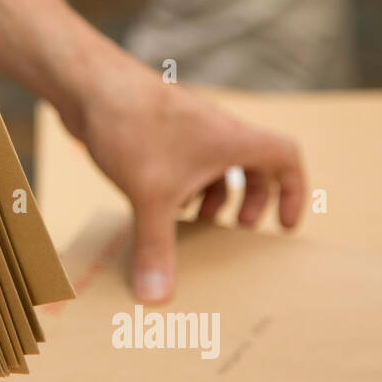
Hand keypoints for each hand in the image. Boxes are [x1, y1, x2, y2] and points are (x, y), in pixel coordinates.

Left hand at [59, 53, 305, 303]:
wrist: (88, 84)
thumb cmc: (132, 127)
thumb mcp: (150, 196)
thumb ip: (156, 247)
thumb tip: (155, 297)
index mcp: (231, 139)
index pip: (286, 157)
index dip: (293, 192)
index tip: (283, 225)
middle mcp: (213, 131)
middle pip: (253, 164)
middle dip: (251, 199)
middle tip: (239, 229)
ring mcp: (183, 129)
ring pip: (212, 164)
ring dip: (211, 194)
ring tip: (195, 224)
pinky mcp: (155, 130)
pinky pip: (181, 161)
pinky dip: (179, 184)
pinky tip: (155, 206)